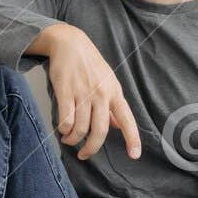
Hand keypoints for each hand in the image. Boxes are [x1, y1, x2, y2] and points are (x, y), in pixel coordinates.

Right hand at [30, 23, 141, 160]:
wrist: (70, 43)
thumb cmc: (90, 64)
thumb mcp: (108, 82)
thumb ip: (112, 106)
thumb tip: (118, 126)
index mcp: (115, 93)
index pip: (127, 119)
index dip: (132, 138)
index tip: (134, 155)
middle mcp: (101, 94)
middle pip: (100, 130)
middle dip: (91, 148)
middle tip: (84, 154)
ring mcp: (83, 92)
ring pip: (81, 128)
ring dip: (73, 139)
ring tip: (69, 139)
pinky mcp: (65, 91)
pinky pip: (66, 119)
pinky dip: (63, 129)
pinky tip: (62, 129)